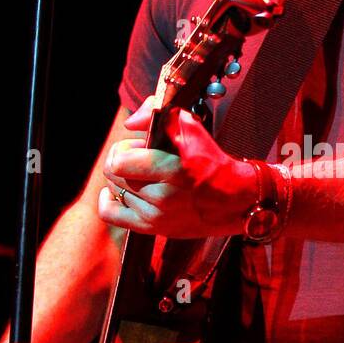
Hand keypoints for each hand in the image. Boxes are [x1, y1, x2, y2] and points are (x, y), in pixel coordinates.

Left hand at [98, 96, 256, 237]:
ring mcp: (157, 215)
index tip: (138, 147)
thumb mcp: (191, 127)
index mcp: (172, 168)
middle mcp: (162, 195)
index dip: (123, 149)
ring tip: (142, 176)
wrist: (235, 199)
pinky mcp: (153, 228)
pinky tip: (119, 192)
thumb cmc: (211, 161)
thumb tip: (130, 123)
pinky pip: (111, 215)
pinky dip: (109, 201)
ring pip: (115, 191)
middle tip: (140, 160)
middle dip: (122, 161)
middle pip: (113, 175)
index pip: (119, 160)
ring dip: (123, 179)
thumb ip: (156, 114)